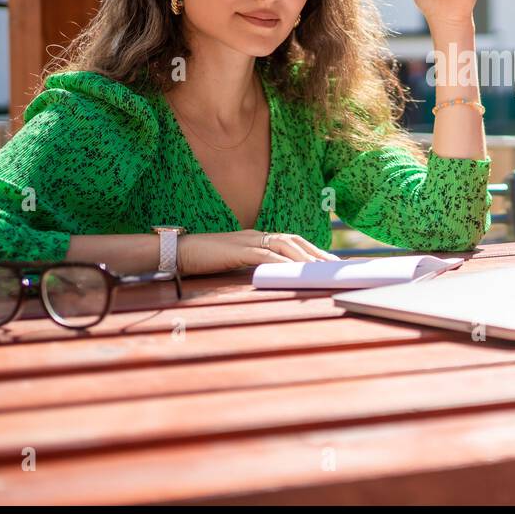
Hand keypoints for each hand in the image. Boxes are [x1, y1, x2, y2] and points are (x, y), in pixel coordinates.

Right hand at [177, 230, 338, 274]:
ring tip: (322, 269)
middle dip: (317, 253)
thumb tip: (275, 278)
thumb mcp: (236, 263)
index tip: (330, 262)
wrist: (178, 252)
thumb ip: (254, 266)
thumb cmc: (206, 260)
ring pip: (284, 245)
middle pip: (294, 240)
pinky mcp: (238, 250)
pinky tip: (295, 271)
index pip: (292, 241)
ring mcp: (248, 240)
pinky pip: (265, 256)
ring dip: (305, 257)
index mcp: (258, 237)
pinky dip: (282, 263)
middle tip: (336, 267)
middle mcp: (257, 235)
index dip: (313, 250)